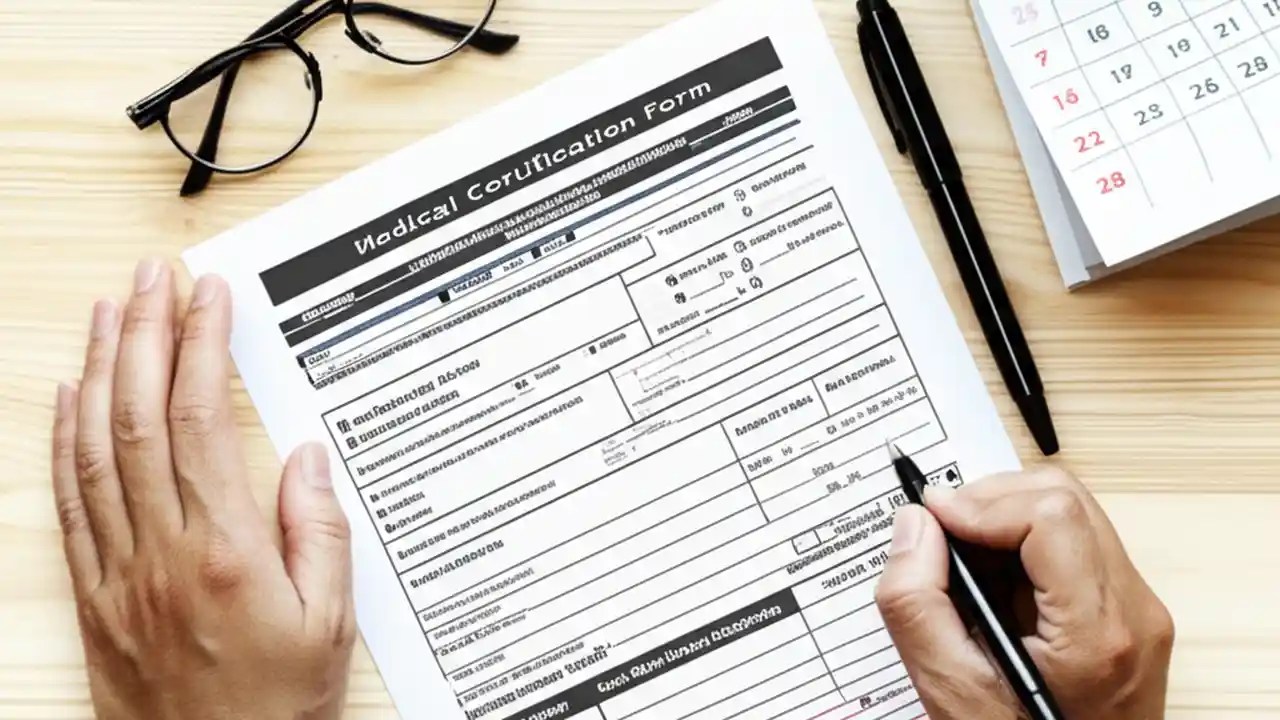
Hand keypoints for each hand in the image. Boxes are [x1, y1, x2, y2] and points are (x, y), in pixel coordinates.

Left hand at [50, 259, 355, 719]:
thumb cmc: (278, 707)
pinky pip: (67, 503)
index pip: (201, 420)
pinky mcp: (94, 595)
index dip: (200, 345)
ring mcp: (119, 571)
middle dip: (145, 334)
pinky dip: (63, 441)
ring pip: (95, 448)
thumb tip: (305, 458)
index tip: (209, 295)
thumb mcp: (331, 623)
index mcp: (226, 551)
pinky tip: (69, 398)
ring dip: (99, 370)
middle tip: (154, 278)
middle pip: (139, 418)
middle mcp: (161, 551)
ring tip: (110, 311)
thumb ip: (320, 533)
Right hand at [874, 466, 1174, 719]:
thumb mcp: (953, 694)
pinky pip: (1076, 545)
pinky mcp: (1127, 613)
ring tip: (962, 560)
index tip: (932, 517)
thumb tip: (914, 526)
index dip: (982, 503)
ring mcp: (1137, 611)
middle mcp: (1133, 612)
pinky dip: (1024, 543)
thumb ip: (918, 606)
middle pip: (1066, 499)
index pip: (1052, 515)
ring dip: (1006, 517)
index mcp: (1097, 633)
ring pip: (1072, 513)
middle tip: (940, 530)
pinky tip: (991, 582)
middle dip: (991, 499)